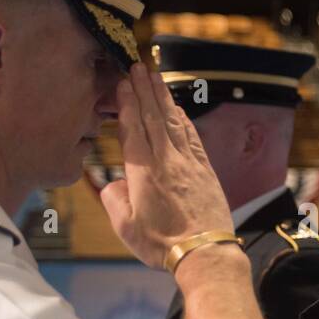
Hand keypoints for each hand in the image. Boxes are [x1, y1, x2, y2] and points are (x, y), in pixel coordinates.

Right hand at [100, 64, 232, 269]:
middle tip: (137, 65)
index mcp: (143, 172)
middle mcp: (167, 161)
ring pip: (173, 122)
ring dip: (162, 97)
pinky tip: (177, 109)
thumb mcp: (125, 227)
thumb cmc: (162, 244)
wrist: (205, 253)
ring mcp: (189, 163)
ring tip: (154, 76)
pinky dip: (182, 119)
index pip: (132, 128)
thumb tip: (113, 183)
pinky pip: (191, 137)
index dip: (127, 103)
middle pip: (153, 117)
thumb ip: (113, 199)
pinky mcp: (205, 170)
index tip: (122, 82)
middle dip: (143, 89)